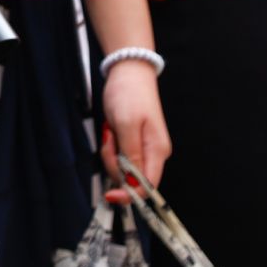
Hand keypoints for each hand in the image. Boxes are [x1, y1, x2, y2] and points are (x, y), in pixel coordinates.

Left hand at [99, 60, 170, 200]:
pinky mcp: (132, 142)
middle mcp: (153, 153)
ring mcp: (143, 148)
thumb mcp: (126, 124)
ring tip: (111, 131)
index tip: (111, 195)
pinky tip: (111, 131)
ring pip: (122, 167)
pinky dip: (110, 147)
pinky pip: (118, 155)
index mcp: (157, 151)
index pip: (148, 186)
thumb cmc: (129, 94)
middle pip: (131, 178)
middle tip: (110, 140)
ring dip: (110, 153)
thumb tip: (132, 183)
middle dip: (114, 164)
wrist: (128, 72)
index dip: (130, 195)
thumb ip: (131, 155)